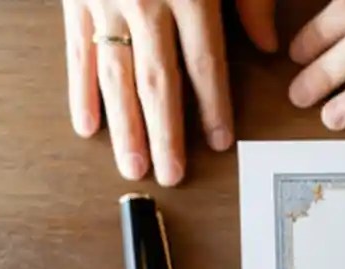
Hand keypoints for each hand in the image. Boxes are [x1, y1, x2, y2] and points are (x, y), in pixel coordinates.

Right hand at [62, 0, 277, 185]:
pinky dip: (80, 92)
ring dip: (124, 126)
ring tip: (132, 165)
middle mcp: (145, 0)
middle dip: (165, 134)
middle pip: (158, 81)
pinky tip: (88, 127)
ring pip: (115, 75)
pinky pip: (75, 52)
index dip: (214, 107)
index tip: (220, 143)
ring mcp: (104, 1)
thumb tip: (269, 46)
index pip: (205, 62)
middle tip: (171, 175)